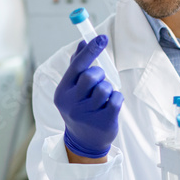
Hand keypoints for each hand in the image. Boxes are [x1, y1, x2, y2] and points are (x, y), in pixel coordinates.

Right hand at [54, 35, 123, 159]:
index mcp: (62, 92)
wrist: (83, 141)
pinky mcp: (103, 122)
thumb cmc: (80, 108)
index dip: (90, 50)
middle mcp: (72, 104)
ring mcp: (87, 115)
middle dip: (99, 73)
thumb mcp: (73, 89)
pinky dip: (116, 97)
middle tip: (99, 80)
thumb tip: (82, 41)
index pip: (76, 66)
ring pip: (105, 88)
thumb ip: (77, 65)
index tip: (102, 37)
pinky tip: (110, 105)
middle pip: (90, 76)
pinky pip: (116, 99)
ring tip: (103, 96)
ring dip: (108, 87)